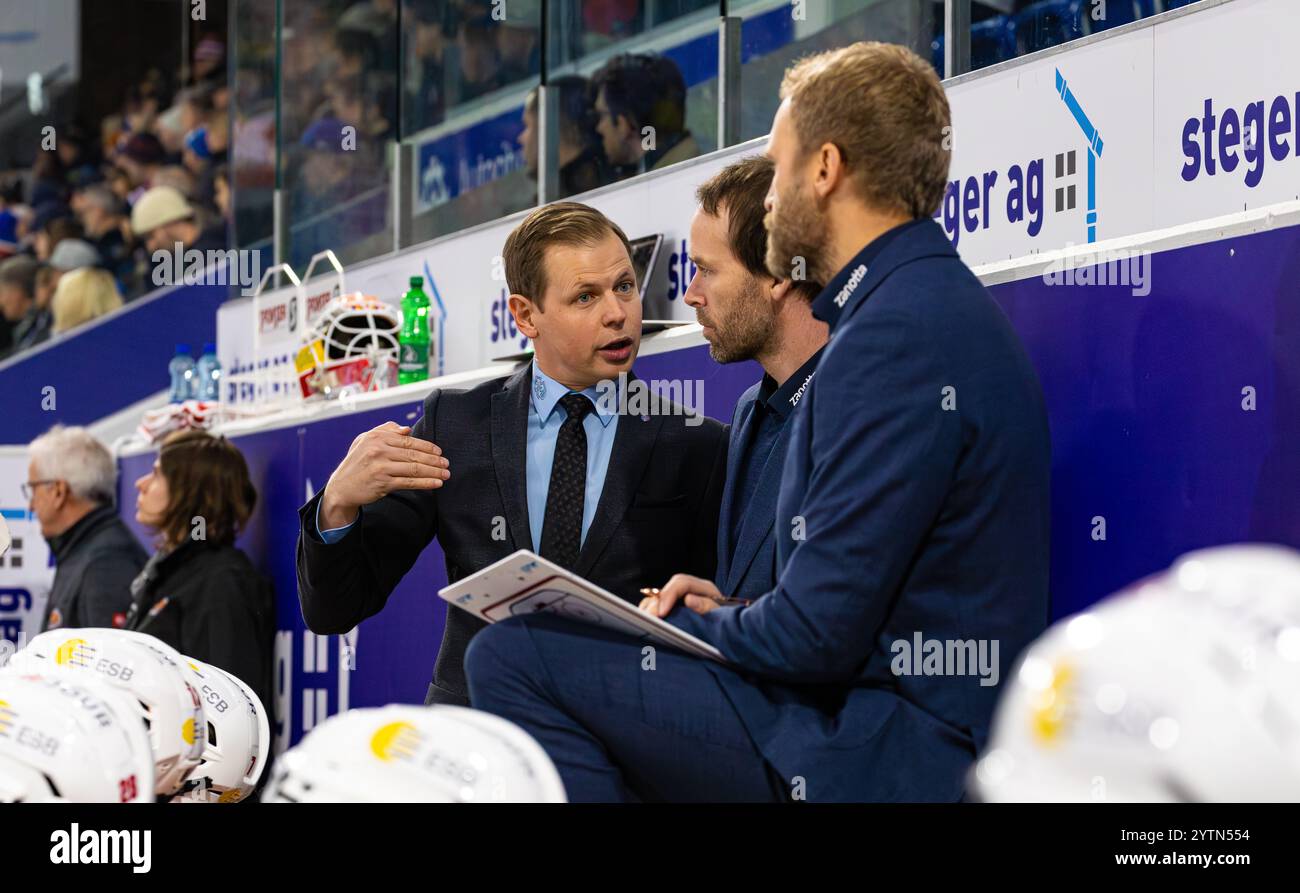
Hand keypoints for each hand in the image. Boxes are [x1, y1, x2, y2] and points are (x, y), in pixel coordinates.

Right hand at [319, 421, 449, 527]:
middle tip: (447, 463)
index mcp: (377, 438)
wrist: (341, 487)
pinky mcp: (383, 483)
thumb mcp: (365, 441)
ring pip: (414, 468)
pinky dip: (425, 483)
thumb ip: (385, 431)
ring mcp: (381, 467)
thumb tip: (407, 429)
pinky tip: (436, 483)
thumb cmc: (356, 463)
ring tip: (446, 474)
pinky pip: (410, 482)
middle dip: (434, 460)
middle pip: (414, 454)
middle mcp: (379, 450)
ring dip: (434, 471)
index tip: (439, 452)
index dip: (427, 446)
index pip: (409, 441)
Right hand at [638, 574, 723, 617]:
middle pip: (667, 589)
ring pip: (660, 597)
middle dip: (655, 603)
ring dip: (649, 607)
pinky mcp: (676, 610)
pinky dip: (650, 612)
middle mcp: (692, 591)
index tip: (661, 613)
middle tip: (648, 619)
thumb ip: (707, 607)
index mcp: (704, 588)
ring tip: (642, 621)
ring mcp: (682, 600)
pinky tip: (644, 622)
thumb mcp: (723, 616)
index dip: (668, 595)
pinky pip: (658, 607)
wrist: (736, 635)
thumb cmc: (730, 625)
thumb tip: (689, 599)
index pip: (681, 583)